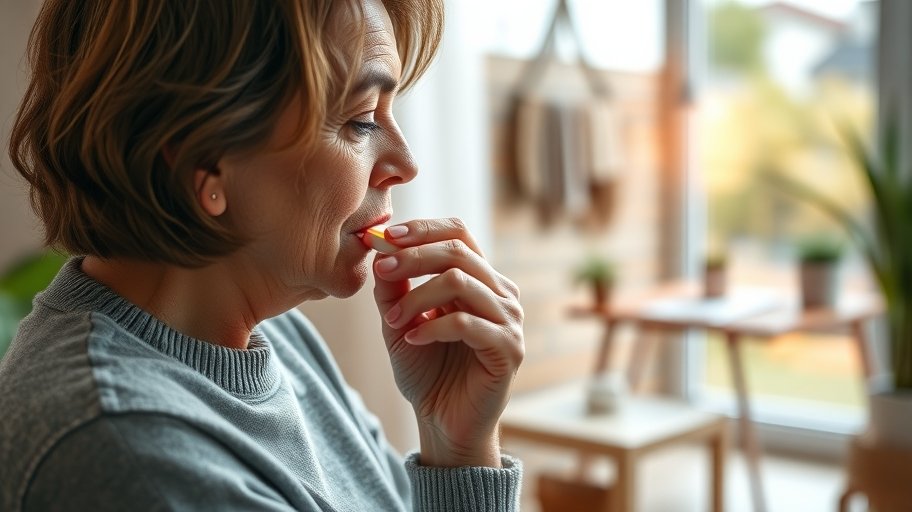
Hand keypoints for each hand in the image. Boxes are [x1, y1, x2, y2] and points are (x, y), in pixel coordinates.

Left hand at [371, 218, 523, 467]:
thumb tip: (380, 248)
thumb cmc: (426, 369)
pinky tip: (413, 340)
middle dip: (413, 257)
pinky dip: (432, 327)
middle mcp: (501, 293)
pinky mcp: (509, 348)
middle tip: (382, 270)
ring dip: (417, 297)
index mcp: (479, 279)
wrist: (443, 421)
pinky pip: (467, 323)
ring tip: (393, 321)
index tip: (384, 237)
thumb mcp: (400, 321)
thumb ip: (393, 286)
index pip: (458, 232)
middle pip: (458, 252)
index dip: (422, 228)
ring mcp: (509, 319)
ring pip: (459, 282)